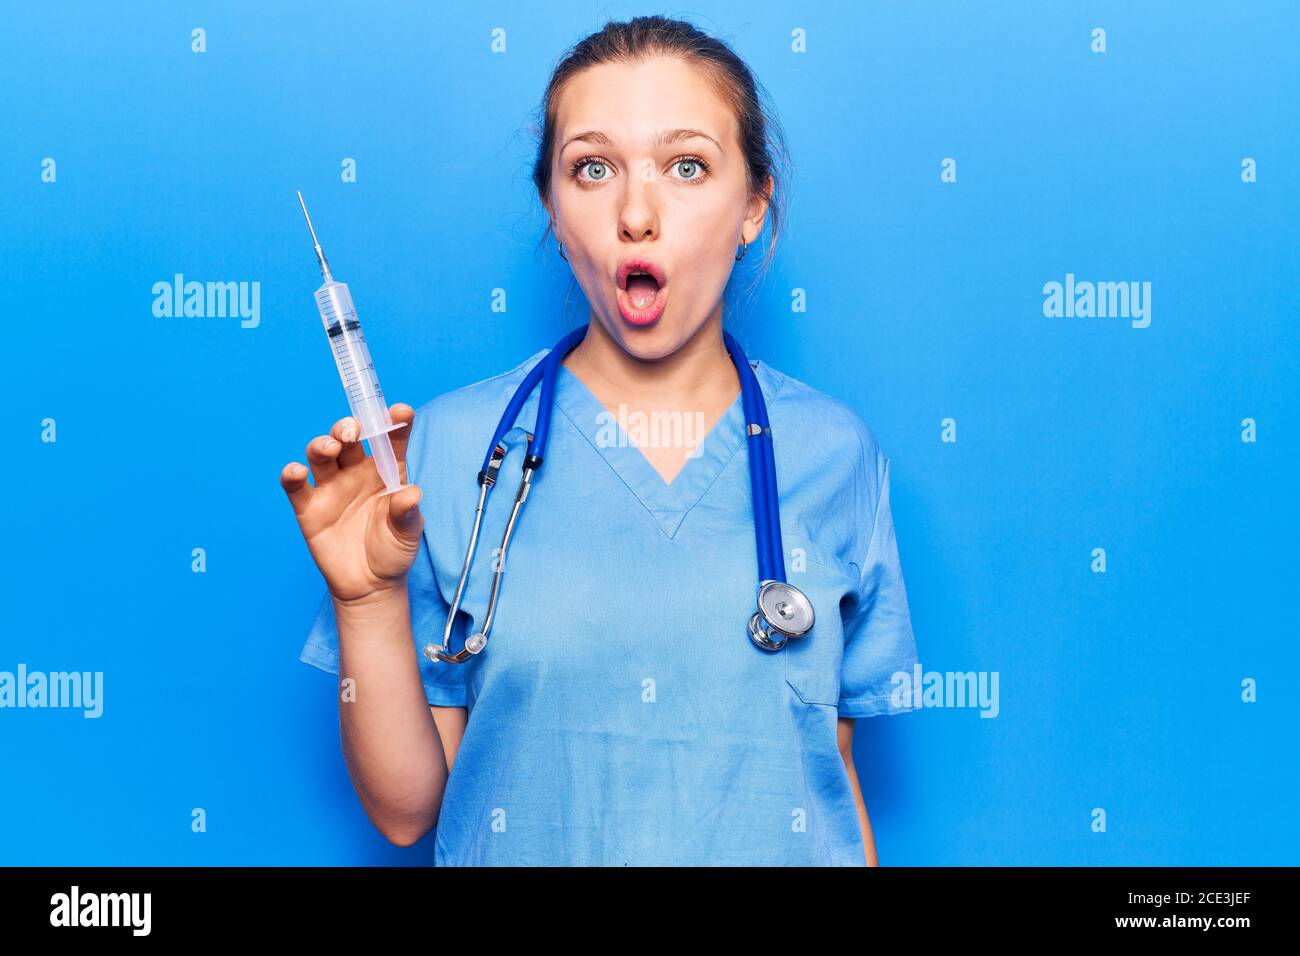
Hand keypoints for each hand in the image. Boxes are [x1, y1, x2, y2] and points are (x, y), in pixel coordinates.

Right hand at [281, 404, 422, 605]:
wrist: (370, 585)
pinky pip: (296, 486)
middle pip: (348, 439)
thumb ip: (407, 512)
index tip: (401, 412)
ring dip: (321, 445)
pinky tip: (296, 471)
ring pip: (320, 454)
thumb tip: (411, 493)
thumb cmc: (393, 550)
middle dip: (347, 427)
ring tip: (330, 448)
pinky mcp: (308, 508)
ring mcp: (331, 488)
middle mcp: (356, 472)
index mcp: (386, 471)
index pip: (390, 439)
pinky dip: (292, 474)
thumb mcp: (408, 532)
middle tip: (351, 430)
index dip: (394, 422)